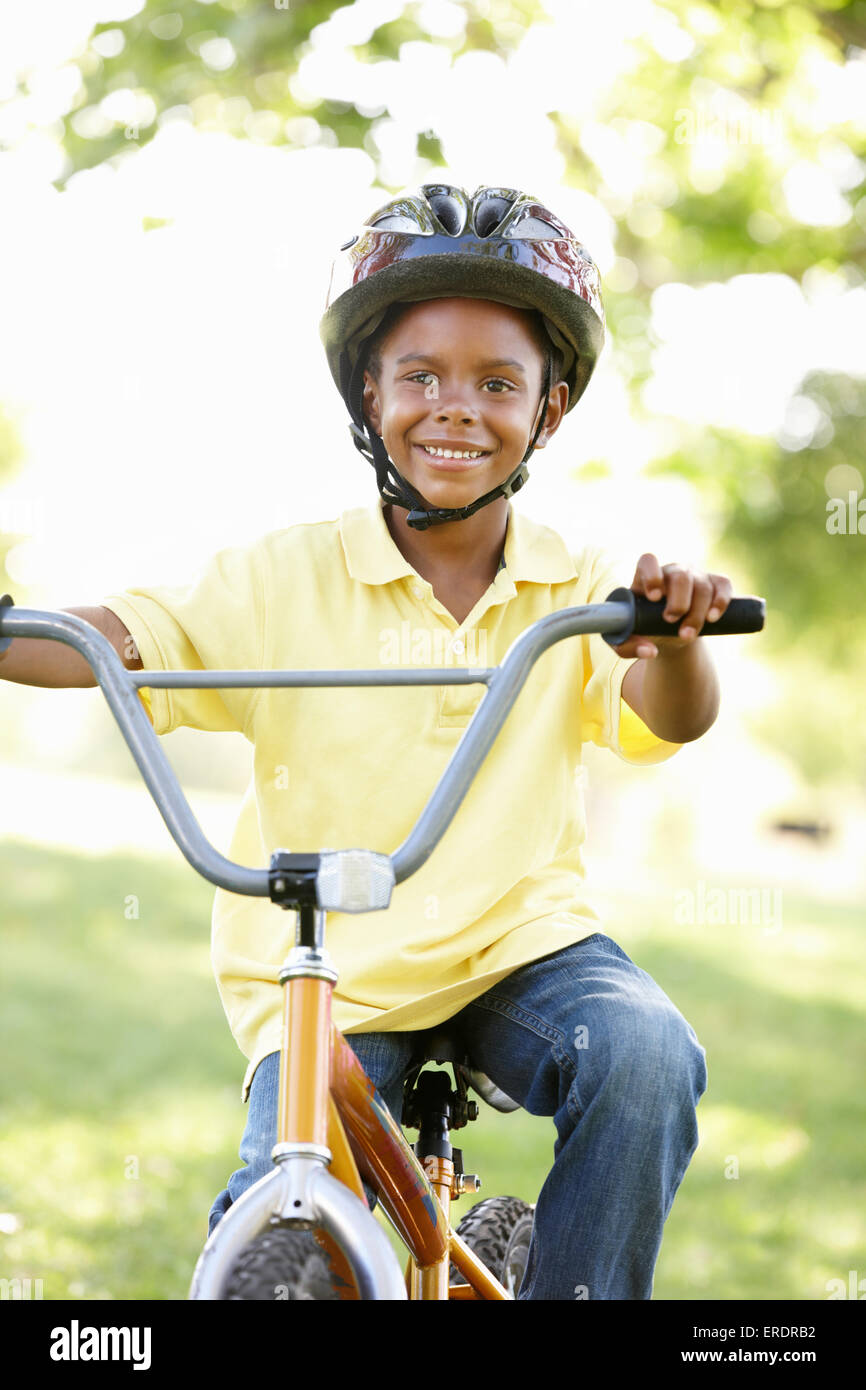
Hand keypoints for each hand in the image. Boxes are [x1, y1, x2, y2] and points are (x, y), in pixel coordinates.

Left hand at [614, 554, 733, 659]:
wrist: (669, 634)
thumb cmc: (645, 631)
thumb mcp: (628, 639)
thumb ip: (627, 646)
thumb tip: (649, 651)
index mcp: (646, 576)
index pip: (648, 561)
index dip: (652, 576)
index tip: (654, 598)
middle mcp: (672, 571)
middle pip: (680, 576)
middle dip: (678, 602)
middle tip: (670, 620)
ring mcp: (695, 575)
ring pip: (702, 586)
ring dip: (696, 614)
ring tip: (687, 635)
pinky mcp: (715, 583)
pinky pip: (723, 585)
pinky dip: (721, 601)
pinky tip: (713, 618)